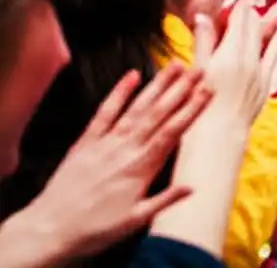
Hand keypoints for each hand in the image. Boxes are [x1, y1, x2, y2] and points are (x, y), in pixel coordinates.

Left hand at [13, 66, 210, 261]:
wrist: (51, 229)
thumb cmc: (95, 229)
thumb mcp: (136, 221)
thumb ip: (165, 200)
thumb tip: (192, 187)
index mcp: (141, 168)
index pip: (173, 131)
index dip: (192, 109)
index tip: (208, 91)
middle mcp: (125, 149)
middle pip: (158, 113)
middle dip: (181, 90)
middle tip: (199, 70)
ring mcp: (105, 143)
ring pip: (137, 108)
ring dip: (157, 86)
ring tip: (175, 67)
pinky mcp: (86, 142)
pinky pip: (105, 113)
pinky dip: (119, 92)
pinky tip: (132, 75)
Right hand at [194, 1, 276, 127]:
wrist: (218, 136)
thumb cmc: (200, 106)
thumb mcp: (197, 70)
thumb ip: (202, 42)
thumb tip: (202, 17)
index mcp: (230, 53)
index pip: (239, 21)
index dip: (241, 6)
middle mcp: (249, 60)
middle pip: (254, 28)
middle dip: (254, 13)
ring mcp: (260, 72)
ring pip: (269, 41)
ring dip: (273, 25)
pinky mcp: (266, 85)